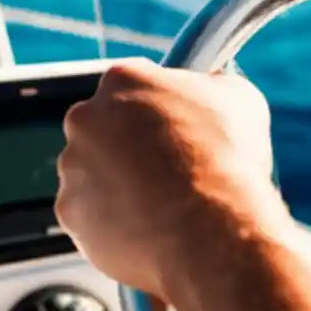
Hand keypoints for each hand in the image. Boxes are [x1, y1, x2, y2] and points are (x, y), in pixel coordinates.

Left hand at [56, 60, 290, 297]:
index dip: (160, 104)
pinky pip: (91, 214)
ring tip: (166, 205)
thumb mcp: (240, 100)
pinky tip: (151, 228)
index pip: (135, 82)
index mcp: (125, 80)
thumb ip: (212, 87)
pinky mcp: (70, 213)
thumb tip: (212, 91)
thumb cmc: (227, 160)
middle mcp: (87, 118)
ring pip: (95, 172)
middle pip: (106, 126)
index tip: (178, 124)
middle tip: (171, 166)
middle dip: (132, 144)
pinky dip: (115, 221)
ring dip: (122, 184)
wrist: (210, 231)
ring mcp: (74, 168)